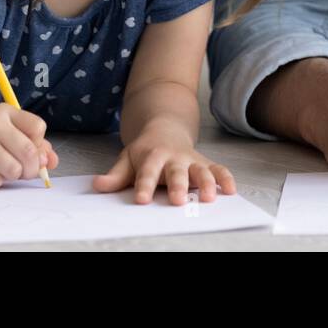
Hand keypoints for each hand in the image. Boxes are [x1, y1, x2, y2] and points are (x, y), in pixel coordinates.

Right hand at [0, 103, 57, 187]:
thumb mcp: (9, 132)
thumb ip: (35, 145)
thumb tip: (52, 161)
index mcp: (5, 112)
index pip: (38, 127)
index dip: (39, 145)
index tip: (31, 150)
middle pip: (29, 152)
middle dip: (32, 168)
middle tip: (24, 171)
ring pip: (14, 170)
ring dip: (13, 176)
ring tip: (2, 168)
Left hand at [93, 120, 235, 205]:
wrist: (166, 128)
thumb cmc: (145, 150)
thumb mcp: (127, 158)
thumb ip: (115, 175)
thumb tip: (97, 185)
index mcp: (152, 156)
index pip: (147, 173)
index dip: (144, 186)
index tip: (142, 200)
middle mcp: (174, 158)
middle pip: (176, 172)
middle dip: (178, 185)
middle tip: (177, 200)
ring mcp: (192, 160)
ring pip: (201, 171)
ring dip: (206, 183)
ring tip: (207, 198)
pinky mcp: (205, 163)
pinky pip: (218, 169)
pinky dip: (226, 178)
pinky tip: (231, 191)